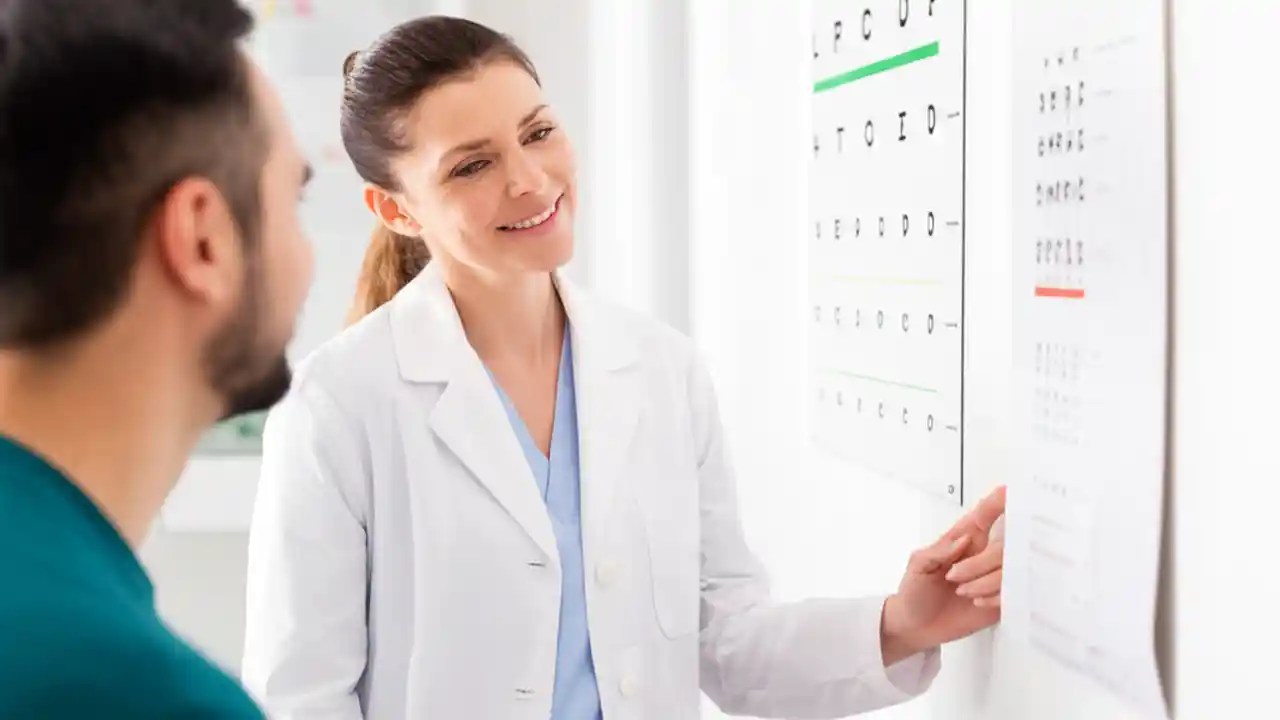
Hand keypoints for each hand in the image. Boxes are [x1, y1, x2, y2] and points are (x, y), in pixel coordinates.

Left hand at [880, 486, 1005, 663]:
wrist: (916, 626)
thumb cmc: (914, 591)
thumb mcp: (917, 565)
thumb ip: (939, 550)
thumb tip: (963, 539)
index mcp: (963, 540)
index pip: (985, 515)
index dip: (998, 502)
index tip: (1009, 491)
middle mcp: (982, 556)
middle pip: (1003, 546)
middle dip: (982, 562)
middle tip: (955, 576)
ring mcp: (992, 578)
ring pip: (1010, 571)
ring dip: (986, 582)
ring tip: (961, 592)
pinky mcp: (998, 601)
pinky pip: (1012, 594)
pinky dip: (997, 597)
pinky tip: (978, 603)